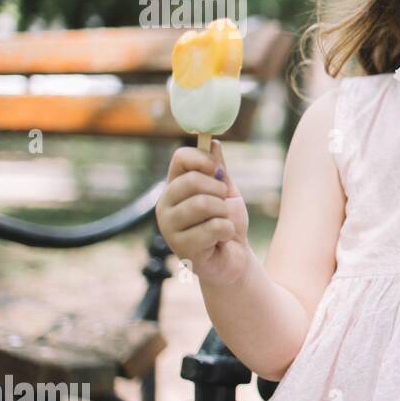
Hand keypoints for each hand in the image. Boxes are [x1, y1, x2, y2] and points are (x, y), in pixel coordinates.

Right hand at [156, 139, 250, 286]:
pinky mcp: (182, 248)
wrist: (234, 258)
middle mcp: (165, 205)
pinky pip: (215, 226)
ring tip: (222, 223)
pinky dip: (227, 231)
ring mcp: (169, 228)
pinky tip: (222, 239)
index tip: (219, 171)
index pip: (180, 158)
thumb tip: (212, 142)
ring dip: (224, 213)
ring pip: (204, 204)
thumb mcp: (226, 192)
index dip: (204, 159)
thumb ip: (217, 170)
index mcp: (174, 187)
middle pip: (192, 180)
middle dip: (219, 192)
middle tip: (223, 206)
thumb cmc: (226, 223)